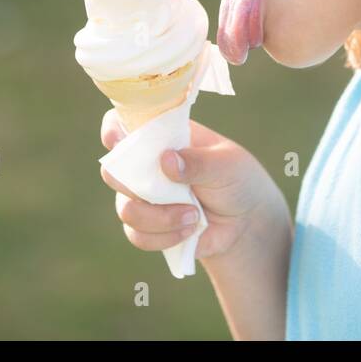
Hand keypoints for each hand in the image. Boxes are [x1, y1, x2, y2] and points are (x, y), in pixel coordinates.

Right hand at [99, 110, 284, 262]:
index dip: (113, 130)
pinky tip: (190, 230)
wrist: (247, 222)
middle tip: (162, 189)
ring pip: (126, 209)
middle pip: (113, 171)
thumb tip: (167, 160)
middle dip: (132, 185)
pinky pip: (138, 235)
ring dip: (159, 217)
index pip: (124, 124)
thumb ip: (199, 161)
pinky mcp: (150, 228)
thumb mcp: (227, 164)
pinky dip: (164, 237)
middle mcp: (147, 166)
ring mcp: (145, 198)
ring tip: (193, 214)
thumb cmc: (237, 180)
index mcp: (163, 138)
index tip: (117, 141)